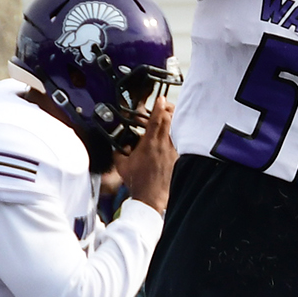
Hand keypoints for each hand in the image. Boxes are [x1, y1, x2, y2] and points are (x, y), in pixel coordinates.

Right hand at [113, 99, 174, 213]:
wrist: (151, 198)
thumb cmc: (137, 183)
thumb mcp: (122, 165)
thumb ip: (119, 152)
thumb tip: (119, 146)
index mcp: (149, 144)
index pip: (157, 119)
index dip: (159, 106)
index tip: (160, 98)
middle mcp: (164, 145)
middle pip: (171, 120)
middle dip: (168, 109)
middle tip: (164, 106)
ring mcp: (173, 151)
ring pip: (177, 128)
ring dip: (173, 120)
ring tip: (169, 117)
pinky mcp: (177, 158)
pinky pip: (179, 140)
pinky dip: (176, 133)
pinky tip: (173, 134)